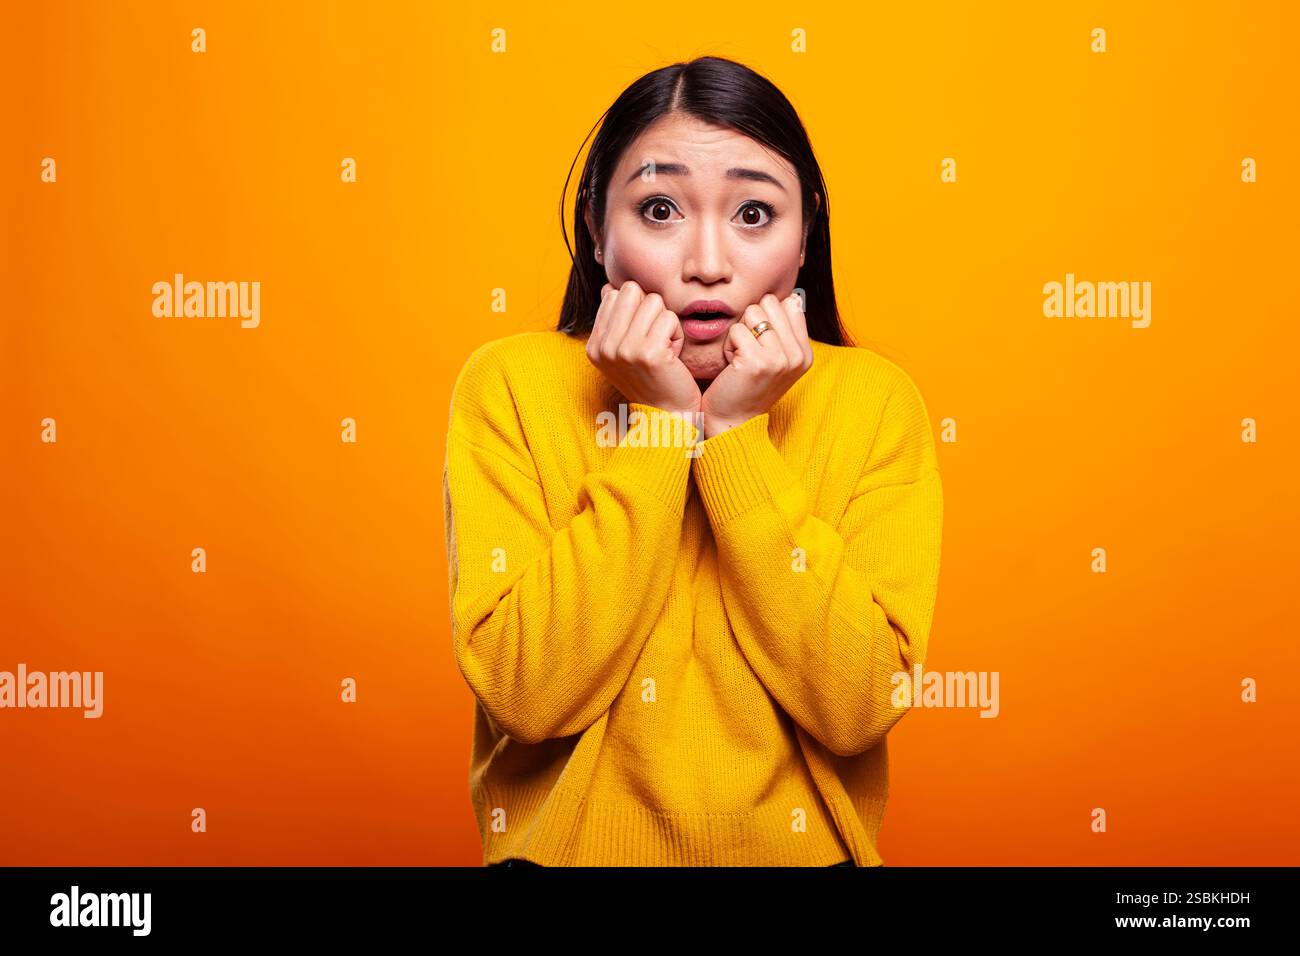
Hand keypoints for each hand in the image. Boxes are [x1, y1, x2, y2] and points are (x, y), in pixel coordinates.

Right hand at [585, 280, 701, 418]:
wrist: (667, 415)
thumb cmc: (651, 378)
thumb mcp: (623, 350)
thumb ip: (614, 319)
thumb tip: (609, 287)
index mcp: (594, 344)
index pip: (615, 293)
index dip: (636, 310)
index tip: (640, 337)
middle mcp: (604, 347)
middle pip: (633, 291)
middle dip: (650, 310)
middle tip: (654, 338)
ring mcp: (624, 349)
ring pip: (654, 301)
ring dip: (665, 322)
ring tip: (663, 348)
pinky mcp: (648, 353)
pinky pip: (669, 318)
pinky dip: (677, 334)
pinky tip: (672, 356)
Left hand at [700, 293, 812, 438]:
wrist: (733, 421)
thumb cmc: (748, 386)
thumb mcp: (777, 358)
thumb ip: (786, 329)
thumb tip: (793, 297)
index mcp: (805, 353)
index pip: (789, 304)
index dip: (766, 317)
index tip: (762, 344)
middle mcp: (797, 355)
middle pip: (769, 303)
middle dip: (751, 322)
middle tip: (749, 350)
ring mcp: (780, 359)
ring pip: (751, 313)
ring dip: (738, 334)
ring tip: (740, 358)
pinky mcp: (757, 362)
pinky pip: (736, 330)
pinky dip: (728, 345)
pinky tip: (732, 366)